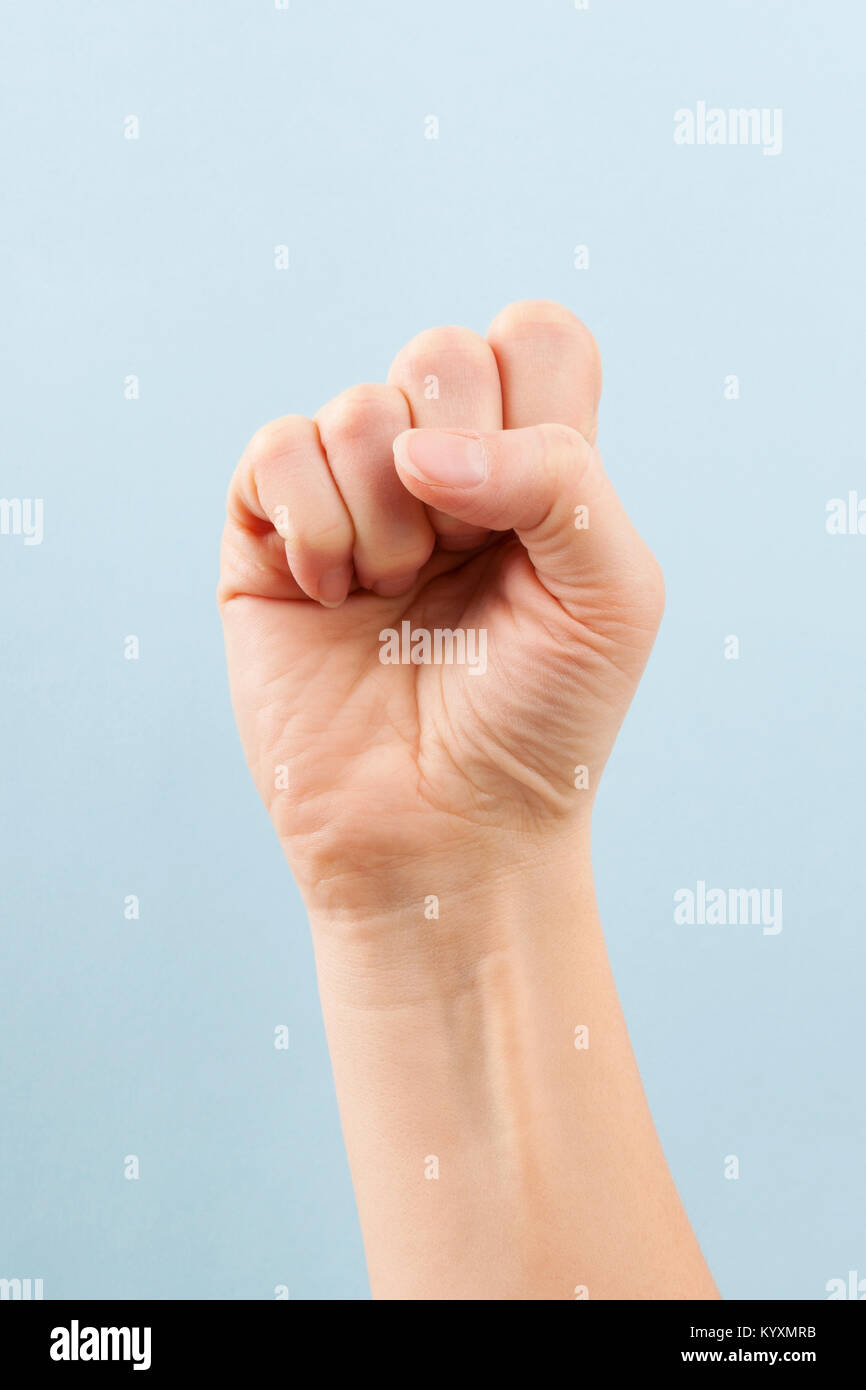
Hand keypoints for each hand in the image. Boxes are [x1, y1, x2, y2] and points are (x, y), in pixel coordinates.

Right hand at [218, 300, 663, 917]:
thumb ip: (563, 477)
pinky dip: (311, 524)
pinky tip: (332, 594)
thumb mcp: (610, 595)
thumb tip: (422, 448)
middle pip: (442, 351)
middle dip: (459, 463)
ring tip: (394, 597)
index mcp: (535, 468)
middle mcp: (444, 469)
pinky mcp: (269, 539)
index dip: (531, 401)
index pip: (534, 336)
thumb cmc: (541, 723)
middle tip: (460, 561)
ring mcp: (354, 499)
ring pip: (357, 407)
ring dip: (386, 519)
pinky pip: (275, 451)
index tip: (532, 513)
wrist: (445, 835)